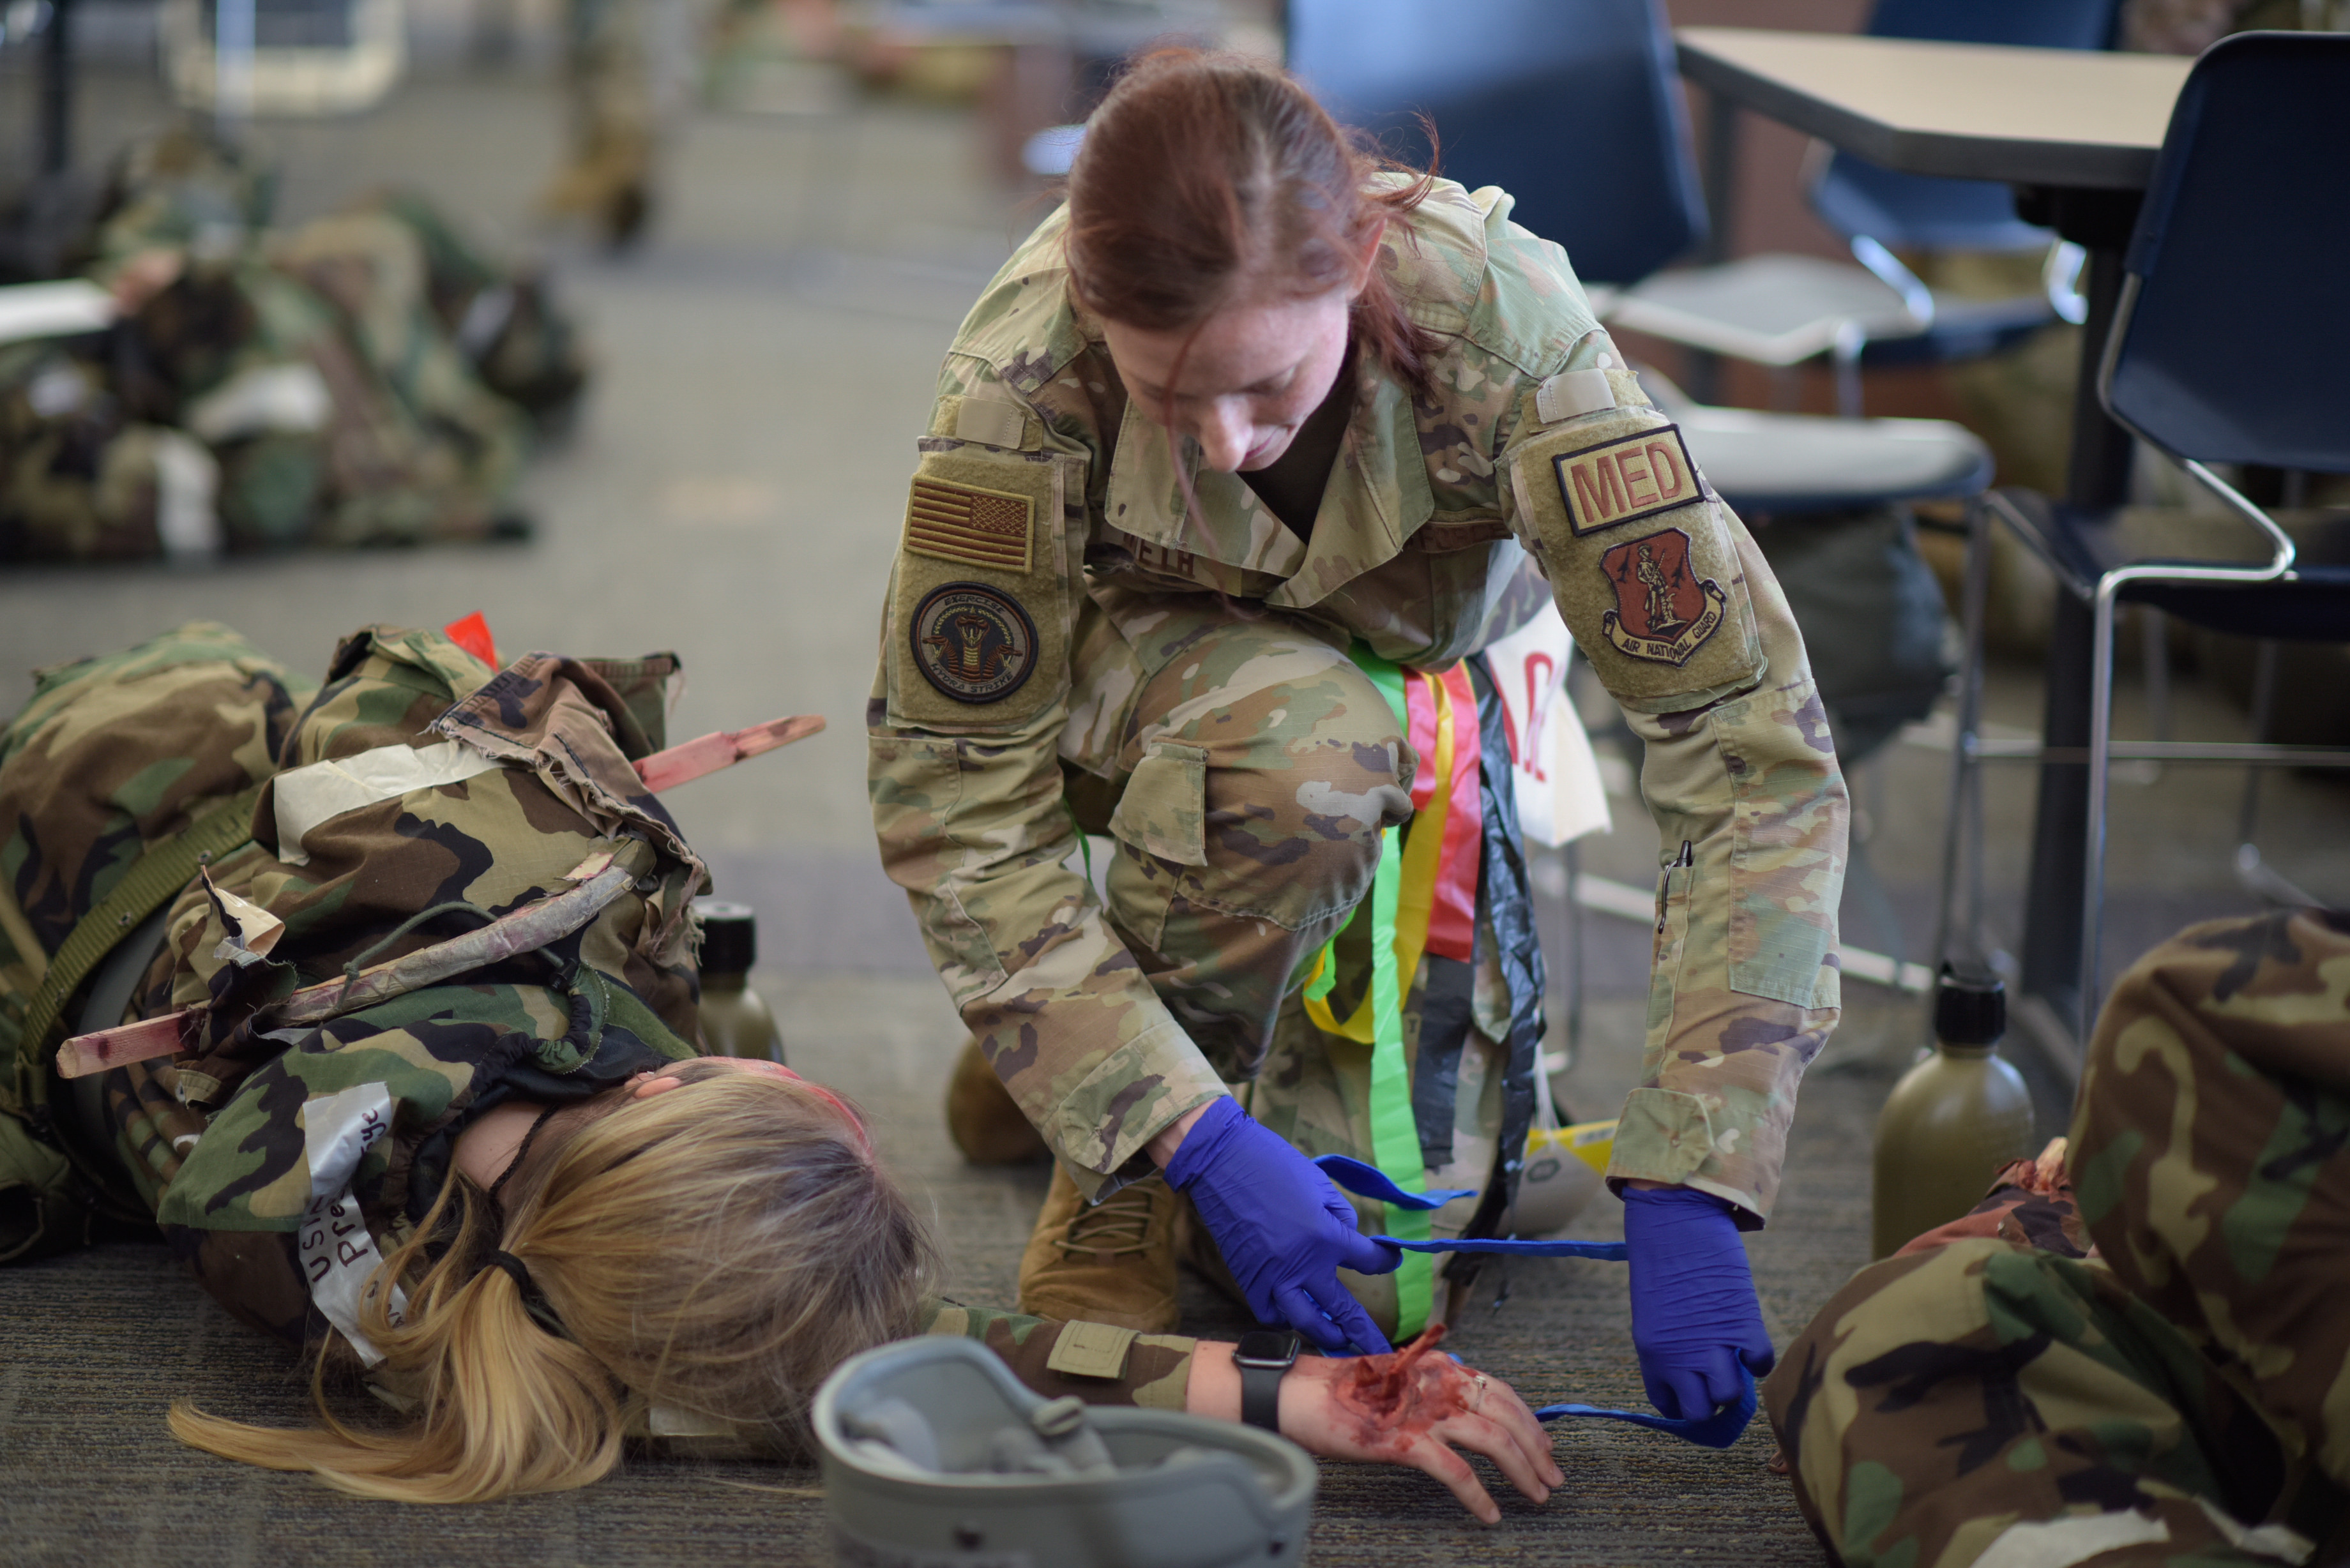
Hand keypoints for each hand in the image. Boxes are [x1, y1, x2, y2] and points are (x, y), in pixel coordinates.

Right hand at [1162, 1097, 1398, 1353]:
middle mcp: (1303, 1265)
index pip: (1368, 1260)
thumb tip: (1348, 1237)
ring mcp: (1274, 1277)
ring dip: (1325, 1335)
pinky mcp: (1248, 1279)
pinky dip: (1284, 1318)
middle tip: (1378, 1348)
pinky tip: (1293, 1314)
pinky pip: (1270, 1312)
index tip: (1390, 1260)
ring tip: (1339, 1341)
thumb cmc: (1274, 1165)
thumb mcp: (1320, 1184)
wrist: (1222, 1163)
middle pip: (1343, 1311)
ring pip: (1305, 1322)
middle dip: (1365, 1332)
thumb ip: (1341, 1216)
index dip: (1384, 1261)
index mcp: (1326, 1236)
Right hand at [1187, 1327, 1561, 1524]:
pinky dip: (1478, 1495)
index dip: (1528, 1418)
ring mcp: (1421, 1411)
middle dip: (1537, 1449)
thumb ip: (1430, 1393)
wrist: (1296, 1394)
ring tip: (1537, 1495)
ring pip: (1491, 1438)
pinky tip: (1490, 1514)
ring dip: (1521, 1469)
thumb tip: (1463, 1414)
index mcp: (1437, 1367)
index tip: (1544, 1445)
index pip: (1498, 1390)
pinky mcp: (1402, 1440)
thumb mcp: (1396, 1386)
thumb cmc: (1340, 1393)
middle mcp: (1437, 1383)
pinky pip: (1453, 1471)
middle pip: (1505, 1414)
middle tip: (1553, 1478)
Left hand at [1621, 1184, 1773, 1419]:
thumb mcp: (1654, 1313)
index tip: (1692, 1390)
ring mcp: (1713, 1344)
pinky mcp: (1743, 1325)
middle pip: (1701, 1410)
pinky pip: (1760, 1363)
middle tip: (1716, 1379)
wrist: (1674, 1221)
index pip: (1669, 1404)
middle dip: (1710, 1401)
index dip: (1683, 1400)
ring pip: (1730, 1395)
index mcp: (1652, 1354)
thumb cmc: (1660, 1261)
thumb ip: (1671, 1347)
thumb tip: (1696, 1372)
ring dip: (1735, 1384)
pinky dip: (1758, 1359)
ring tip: (1733, 1362)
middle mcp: (1681, 1357)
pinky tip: (1749, 1343)